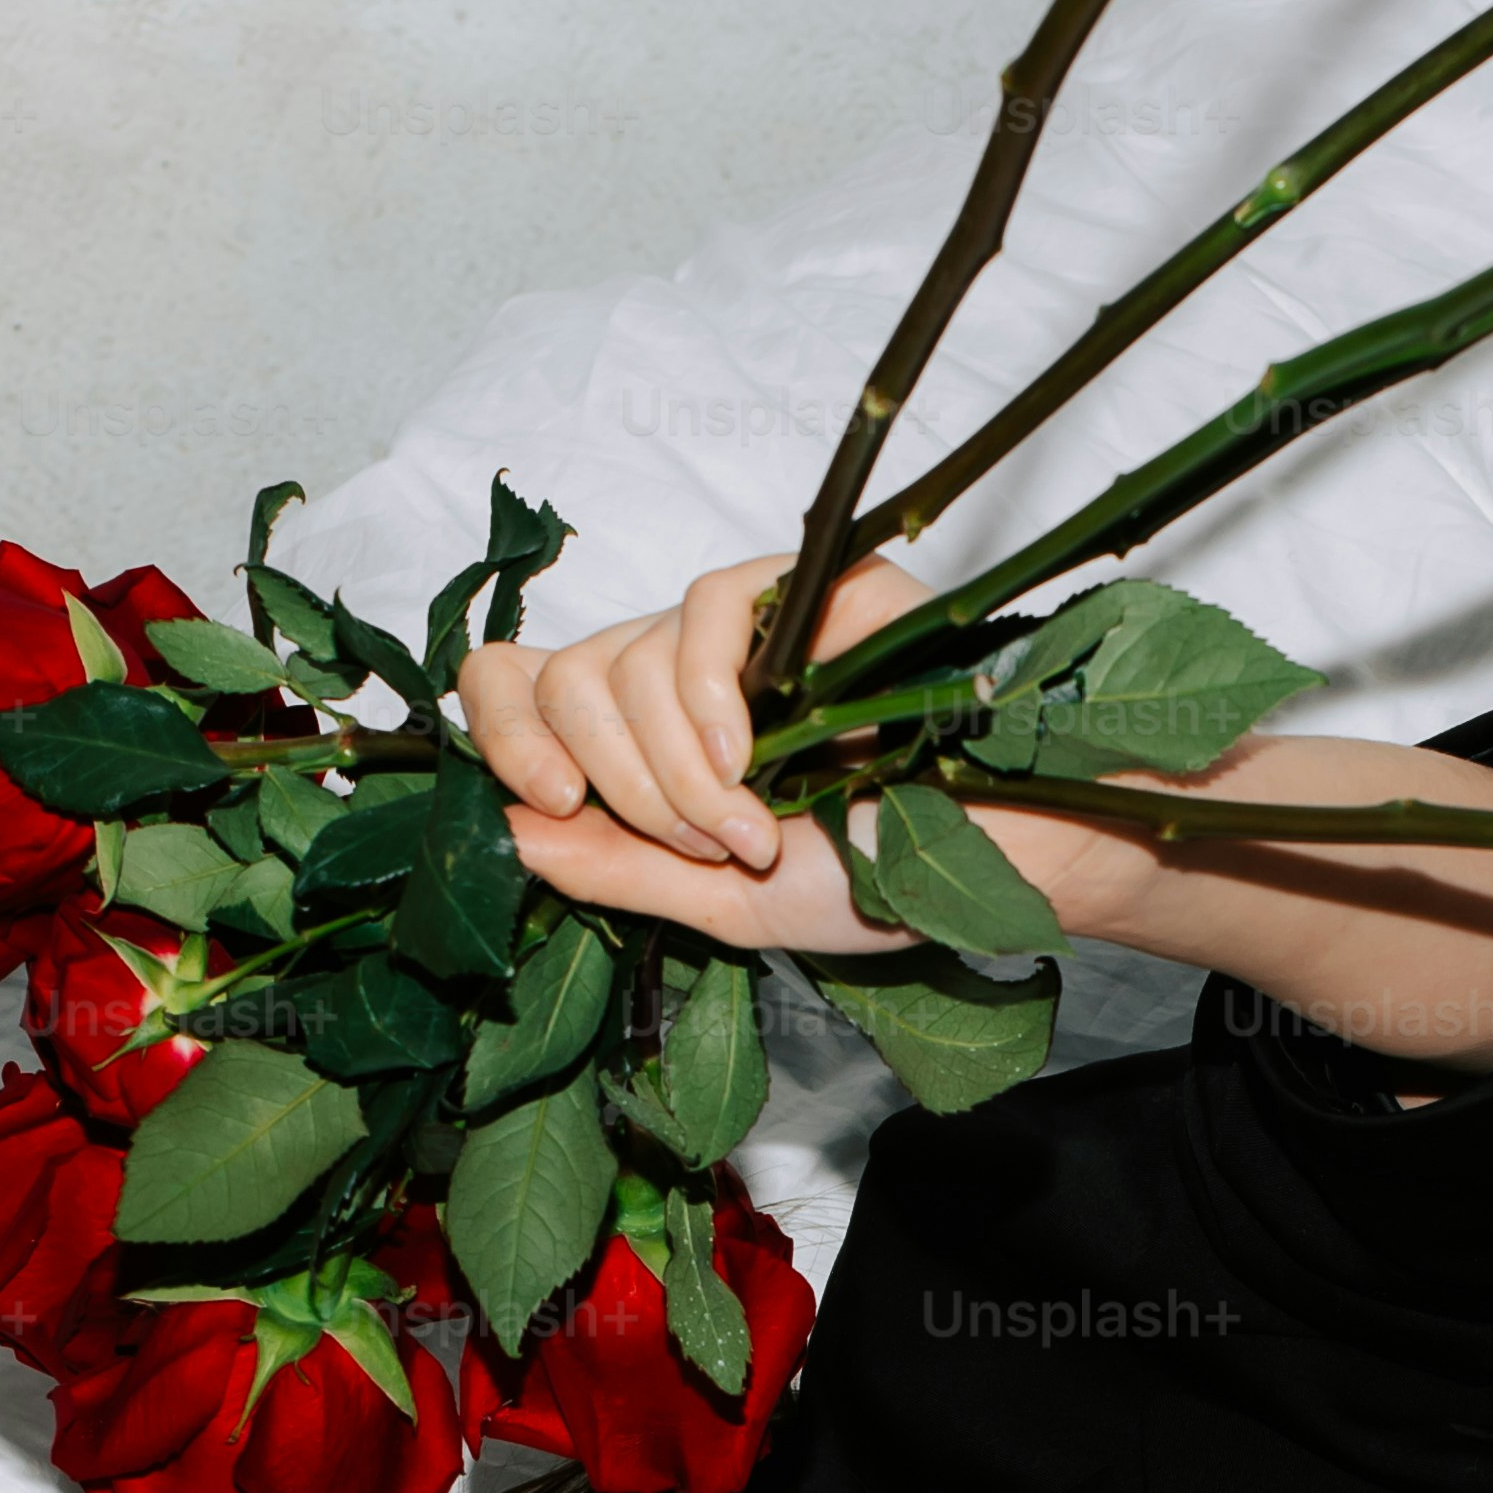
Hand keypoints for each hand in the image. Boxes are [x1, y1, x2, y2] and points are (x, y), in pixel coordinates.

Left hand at [456, 551, 1128, 958]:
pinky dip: (707, 704)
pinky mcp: (789, 589)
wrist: (992, 856)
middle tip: (711, 847)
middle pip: (563, 681)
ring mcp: (728, 629)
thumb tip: (502, 829)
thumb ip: (615, 868)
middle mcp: (669, 673)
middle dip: (623, 788)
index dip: (499, 729)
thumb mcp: (721, 902)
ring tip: (758, 827)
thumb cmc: (876, 879)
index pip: (513, 684)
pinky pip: (697, 615)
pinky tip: (757, 761)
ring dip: (681, 776)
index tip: (546, 799)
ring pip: (624, 662)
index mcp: (637, 742)